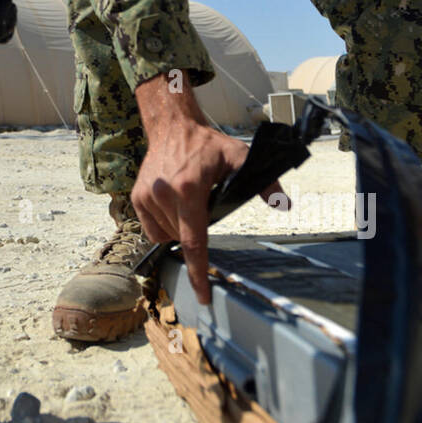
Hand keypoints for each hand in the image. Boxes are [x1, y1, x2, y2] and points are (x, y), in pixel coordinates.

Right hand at [131, 123, 284, 306]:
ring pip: (165, 236)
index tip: (202, 295)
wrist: (173, 126)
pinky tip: (174, 208)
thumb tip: (284, 204)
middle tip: (205, 207)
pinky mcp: (137, 196)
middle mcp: (164, 195)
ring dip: (179, 230)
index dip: (199, 272)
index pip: (193, 242)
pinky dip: (164, 226)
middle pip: (181, 239)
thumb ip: (262, 181)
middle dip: (195, 234)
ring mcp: (147, 196)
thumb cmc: (207, 144)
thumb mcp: (240, 156)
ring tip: (188, 204)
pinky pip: (151, 228)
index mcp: (189, 190)